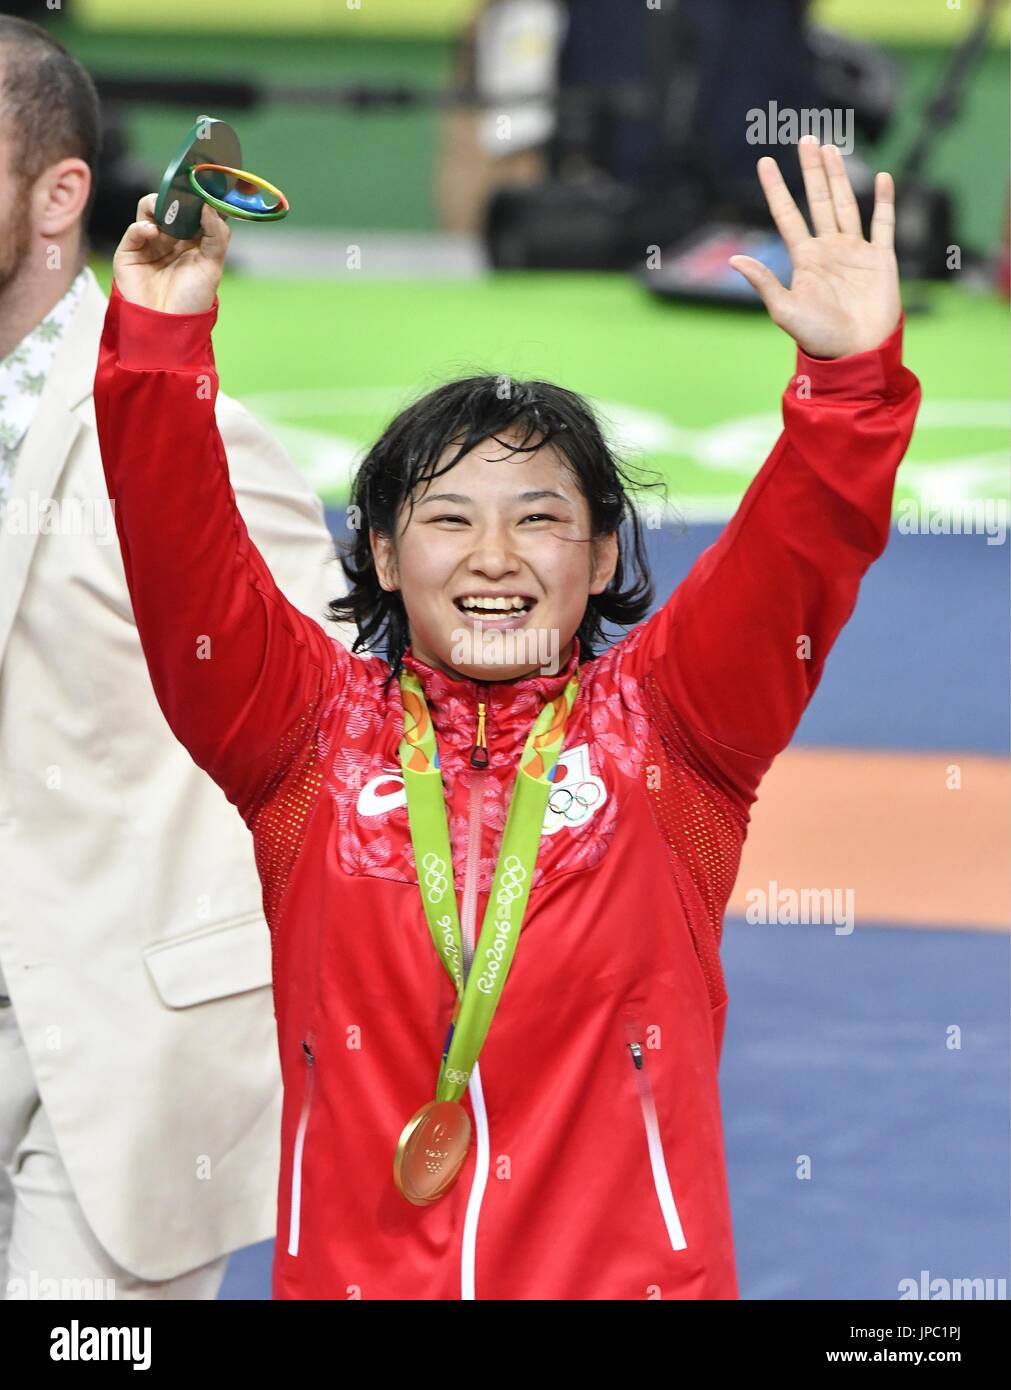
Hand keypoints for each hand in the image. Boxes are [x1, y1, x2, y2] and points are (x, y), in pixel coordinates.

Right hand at [112, 194, 229, 315]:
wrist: (167, 327)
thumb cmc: (191, 300)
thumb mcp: (212, 267)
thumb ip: (216, 235)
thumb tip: (209, 205)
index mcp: (193, 240)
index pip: (196, 209)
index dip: (201, 196)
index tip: (208, 183)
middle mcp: (171, 238)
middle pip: (172, 204)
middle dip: (179, 196)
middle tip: (187, 194)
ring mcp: (149, 242)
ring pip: (150, 208)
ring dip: (160, 204)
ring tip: (169, 213)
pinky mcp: (130, 251)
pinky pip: (135, 229)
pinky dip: (143, 226)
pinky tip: (153, 232)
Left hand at [729, 136, 900, 358]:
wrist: (856, 353)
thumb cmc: (818, 338)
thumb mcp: (785, 310)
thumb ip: (763, 283)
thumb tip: (733, 259)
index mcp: (804, 259)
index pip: (786, 215)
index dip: (776, 189)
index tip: (764, 162)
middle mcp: (828, 249)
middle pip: (817, 201)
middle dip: (811, 171)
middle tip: (805, 138)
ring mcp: (855, 251)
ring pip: (846, 204)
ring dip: (839, 177)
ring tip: (831, 149)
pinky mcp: (881, 258)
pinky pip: (883, 224)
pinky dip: (884, 201)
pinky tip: (882, 178)